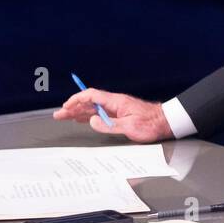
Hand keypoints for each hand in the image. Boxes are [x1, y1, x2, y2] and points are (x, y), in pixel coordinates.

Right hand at [51, 88, 172, 141]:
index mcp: (116, 101)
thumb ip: (110, 125)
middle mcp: (114, 103)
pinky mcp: (119, 115)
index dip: (77, 99)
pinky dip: (88, 115)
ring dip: (78, 112)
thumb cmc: (151, 124)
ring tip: (64, 116)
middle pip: (89, 102)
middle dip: (73, 107)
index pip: (92, 95)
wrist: (165, 122)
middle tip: (58, 114)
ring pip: (93, 108)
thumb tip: (92, 121)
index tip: (67, 106)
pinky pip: (99, 113)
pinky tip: (81, 118)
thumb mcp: (130, 126)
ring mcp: (116, 108)